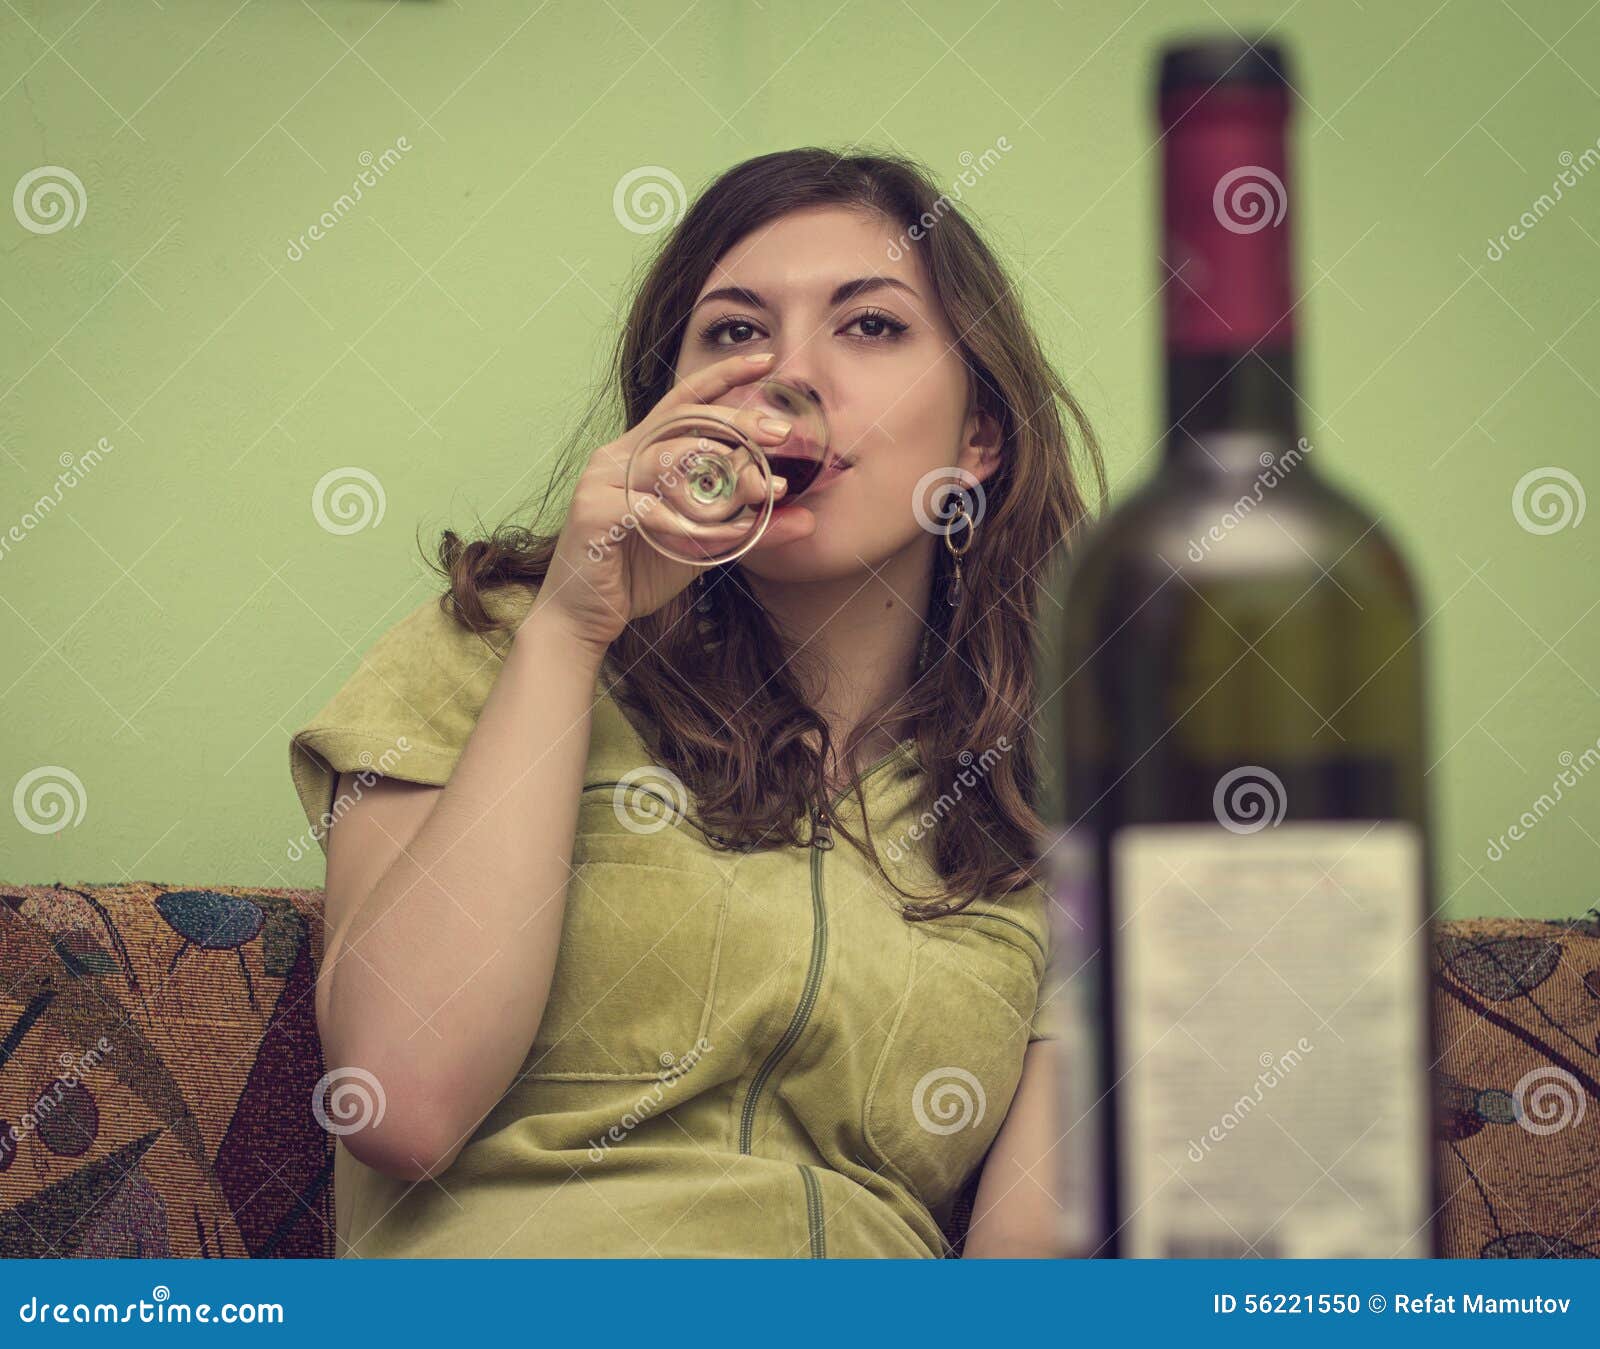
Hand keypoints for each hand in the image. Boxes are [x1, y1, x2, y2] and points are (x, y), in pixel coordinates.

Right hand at [526, 351, 817, 653]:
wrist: (584, 615)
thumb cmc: (641, 570)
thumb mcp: (705, 545)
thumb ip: (748, 525)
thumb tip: (806, 518)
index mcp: (644, 449)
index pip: (685, 401)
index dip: (724, 377)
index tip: (767, 361)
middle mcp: (620, 453)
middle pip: (684, 421)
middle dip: (738, 422)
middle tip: (782, 432)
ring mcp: (602, 479)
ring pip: (670, 461)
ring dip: (720, 480)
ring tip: (760, 495)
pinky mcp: (593, 512)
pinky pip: (650, 509)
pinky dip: (685, 526)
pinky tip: (708, 541)